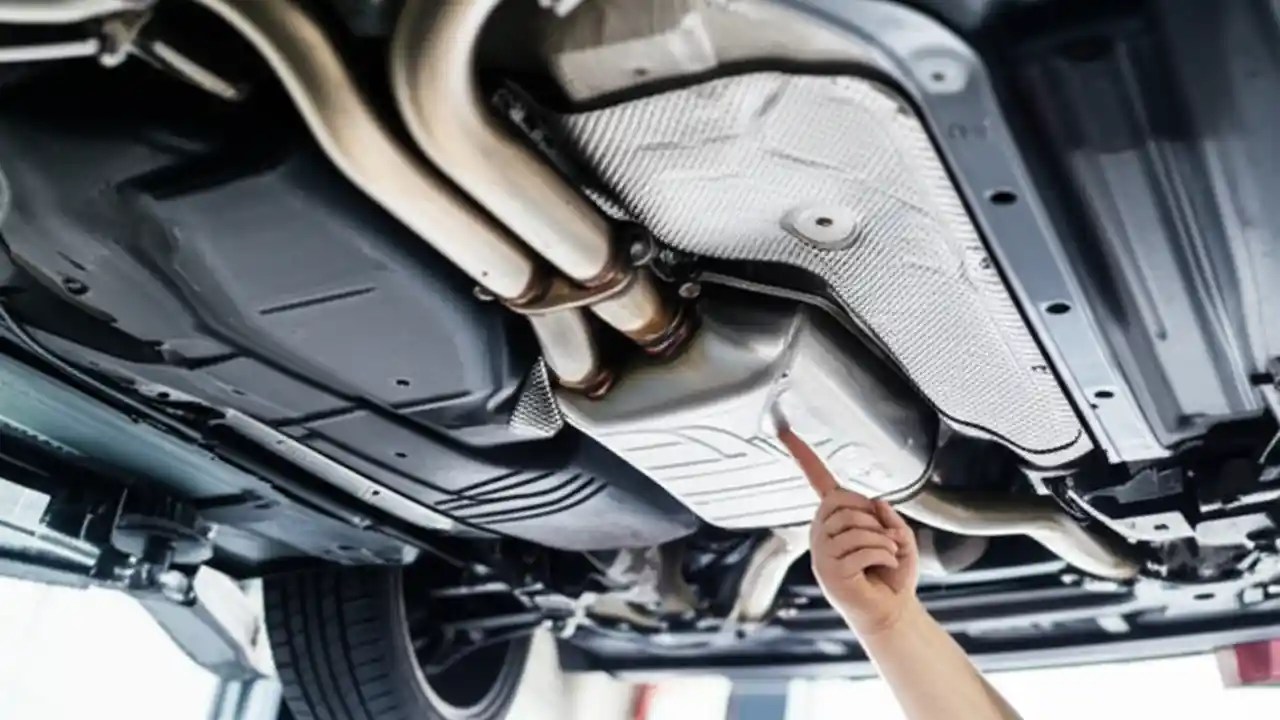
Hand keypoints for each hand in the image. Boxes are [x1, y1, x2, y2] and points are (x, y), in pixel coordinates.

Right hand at [778, 426, 919, 636]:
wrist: (891, 613)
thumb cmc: (892, 575)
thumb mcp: (899, 536)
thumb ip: (888, 516)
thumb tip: (876, 502)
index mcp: (834, 519)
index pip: (817, 479)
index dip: (802, 454)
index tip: (785, 430)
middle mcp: (820, 532)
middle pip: (844, 501)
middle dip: (873, 519)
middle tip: (883, 542)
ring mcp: (822, 553)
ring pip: (856, 525)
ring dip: (883, 541)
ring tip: (885, 558)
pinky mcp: (830, 571)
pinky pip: (864, 547)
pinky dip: (884, 555)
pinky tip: (882, 568)